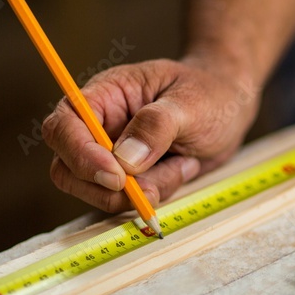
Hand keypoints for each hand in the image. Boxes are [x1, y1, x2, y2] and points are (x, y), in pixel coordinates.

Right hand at [42, 57, 259, 212]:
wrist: (230, 107)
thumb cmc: (209, 93)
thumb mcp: (190, 102)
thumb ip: (157, 125)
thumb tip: (124, 159)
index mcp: (104, 95)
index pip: (64, 126)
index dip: (81, 155)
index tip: (117, 177)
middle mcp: (99, 127)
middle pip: (67, 169)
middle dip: (108, 189)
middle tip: (152, 188)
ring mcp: (111, 156)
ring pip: (98, 193)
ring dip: (143, 191)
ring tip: (182, 163)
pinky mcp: (129, 179)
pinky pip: (128, 201)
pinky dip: (158, 193)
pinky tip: (183, 167)